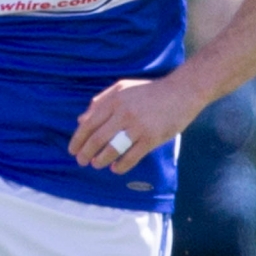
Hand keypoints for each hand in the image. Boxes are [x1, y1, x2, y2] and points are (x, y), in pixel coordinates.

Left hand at [69, 75, 203, 172]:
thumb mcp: (122, 88)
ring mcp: (138, 127)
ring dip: (101, 160)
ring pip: (113, 149)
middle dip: (86, 153)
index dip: (78, 139)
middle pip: (98, 138)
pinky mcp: (152, 138)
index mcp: (115, 100)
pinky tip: (115, 168)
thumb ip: (100, 102)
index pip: (90, 123)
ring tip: (96, 164)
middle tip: (81, 161)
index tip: (72, 150)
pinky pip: (132, 157)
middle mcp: (124, 113)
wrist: (182, 91)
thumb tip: (81, 120)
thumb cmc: (149, 90)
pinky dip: (121, 165)